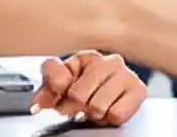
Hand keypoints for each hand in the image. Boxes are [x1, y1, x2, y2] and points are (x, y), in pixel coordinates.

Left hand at [30, 51, 144, 125]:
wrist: (120, 102)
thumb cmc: (91, 95)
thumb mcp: (64, 90)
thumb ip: (48, 89)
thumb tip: (38, 102)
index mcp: (85, 58)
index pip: (56, 73)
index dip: (54, 92)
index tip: (58, 97)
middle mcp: (107, 60)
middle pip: (77, 95)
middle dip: (76, 108)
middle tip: (82, 108)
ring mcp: (125, 74)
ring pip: (97, 106)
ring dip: (95, 114)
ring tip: (99, 108)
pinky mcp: (138, 91)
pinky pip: (116, 114)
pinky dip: (110, 118)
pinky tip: (111, 110)